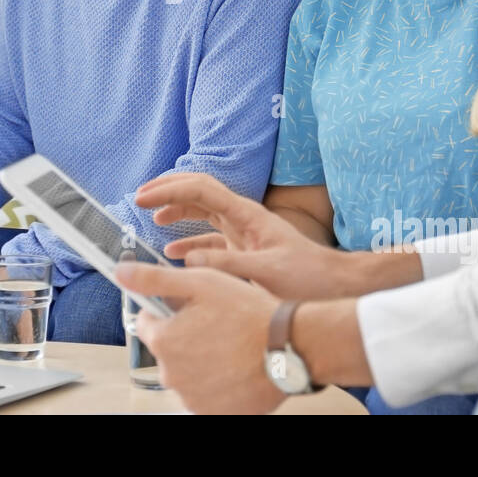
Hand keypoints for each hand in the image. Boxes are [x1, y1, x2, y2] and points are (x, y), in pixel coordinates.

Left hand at [116, 261, 284, 413]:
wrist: (289, 349)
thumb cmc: (248, 313)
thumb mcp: (200, 282)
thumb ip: (155, 279)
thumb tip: (121, 272)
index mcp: (164, 341)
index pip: (147, 322)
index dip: (168, 310)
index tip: (191, 307)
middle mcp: (172, 375)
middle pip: (167, 349)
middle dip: (185, 336)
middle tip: (216, 324)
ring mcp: (192, 397)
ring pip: (186, 371)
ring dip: (200, 360)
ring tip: (229, 346)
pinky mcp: (213, 413)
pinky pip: (205, 394)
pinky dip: (215, 382)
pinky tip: (235, 367)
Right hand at [135, 172, 360, 298]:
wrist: (337, 287)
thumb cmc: (310, 278)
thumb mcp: (267, 272)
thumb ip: (228, 264)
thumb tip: (187, 260)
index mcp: (247, 215)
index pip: (201, 189)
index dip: (170, 189)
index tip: (144, 199)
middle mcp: (243, 218)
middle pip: (199, 192)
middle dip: (169, 191)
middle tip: (141, 198)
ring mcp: (243, 233)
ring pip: (203, 213)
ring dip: (177, 212)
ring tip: (153, 220)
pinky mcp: (245, 251)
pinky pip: (210, 240)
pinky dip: (189, 243)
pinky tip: (175, 253)